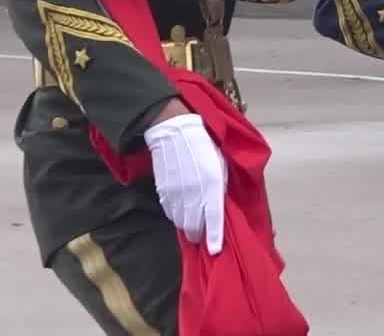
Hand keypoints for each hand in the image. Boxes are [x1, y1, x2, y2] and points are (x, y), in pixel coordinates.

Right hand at [144, 112, 226, 253]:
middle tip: (202, 232)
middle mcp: (193, 194)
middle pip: (193, 227)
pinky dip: (176, 214)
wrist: (173, 132)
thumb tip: (220, 207)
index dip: (214, 238)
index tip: (214, 250)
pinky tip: (181, 206)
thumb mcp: (220, 165)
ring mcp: (176, 194)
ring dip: (187, 224)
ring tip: (191, 219)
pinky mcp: (163, 192)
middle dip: (198, 234)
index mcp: (212, 185)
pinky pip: (170, 212)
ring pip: (180, 222)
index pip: (213, 220)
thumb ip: (220, 188)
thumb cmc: (203, 147)